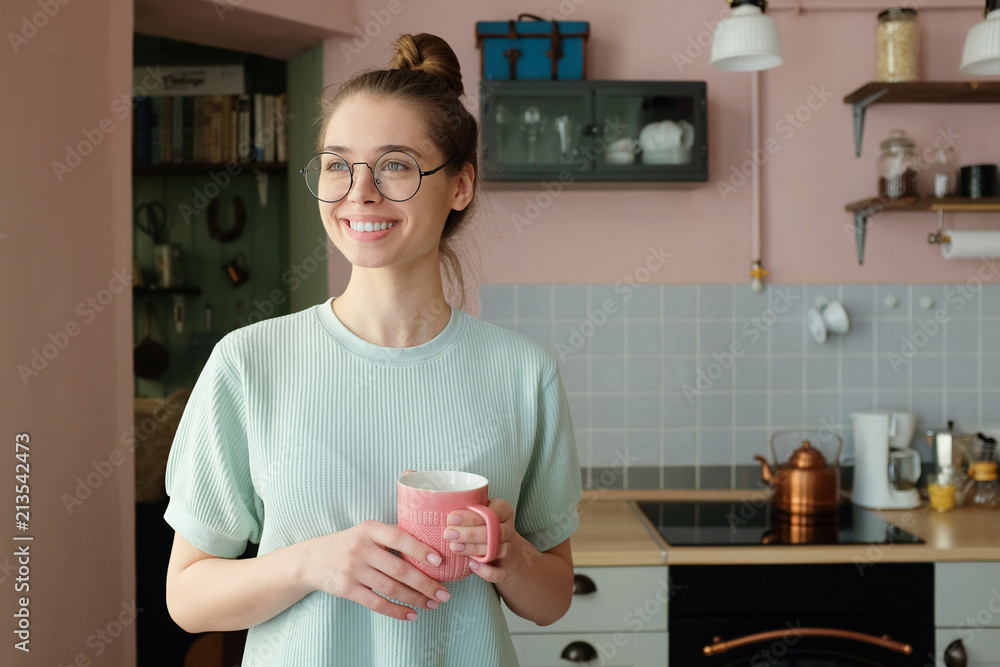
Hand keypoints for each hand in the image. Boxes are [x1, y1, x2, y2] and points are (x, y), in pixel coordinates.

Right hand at [302, 520, 451, 620]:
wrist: (311, 559)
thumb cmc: (348, 543)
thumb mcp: (366, 531)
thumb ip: (391, 536)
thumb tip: (429, 547)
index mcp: (370, 529)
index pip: (399, 537)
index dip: (420, 549)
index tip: (439, 561)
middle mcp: (361, 548)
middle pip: (399, 569)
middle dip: (425, 583)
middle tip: (444, 593)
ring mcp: (353, 570)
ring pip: (390, 588)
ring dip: (415, 599)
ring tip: (433, 604)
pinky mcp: (347, 589)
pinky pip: (376, 603)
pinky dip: (396, 610)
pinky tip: (411, 614)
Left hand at [445, 498, 516, 582]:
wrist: (502, 548)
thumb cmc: (483, 524)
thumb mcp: (478, 511)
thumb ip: (466, 507)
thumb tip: (439, 504)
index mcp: (503, 510)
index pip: (491, 512)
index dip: (471, 516)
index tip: (451, 518)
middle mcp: (508, 529)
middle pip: (493, 531)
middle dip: (470, 533)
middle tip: (448, 533)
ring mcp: (509, 549)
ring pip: (495, 550)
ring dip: (474, 549)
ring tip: (454, 547)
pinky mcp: (506, 568)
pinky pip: (500, 572)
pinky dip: (486, 571)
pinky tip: (471, 565)